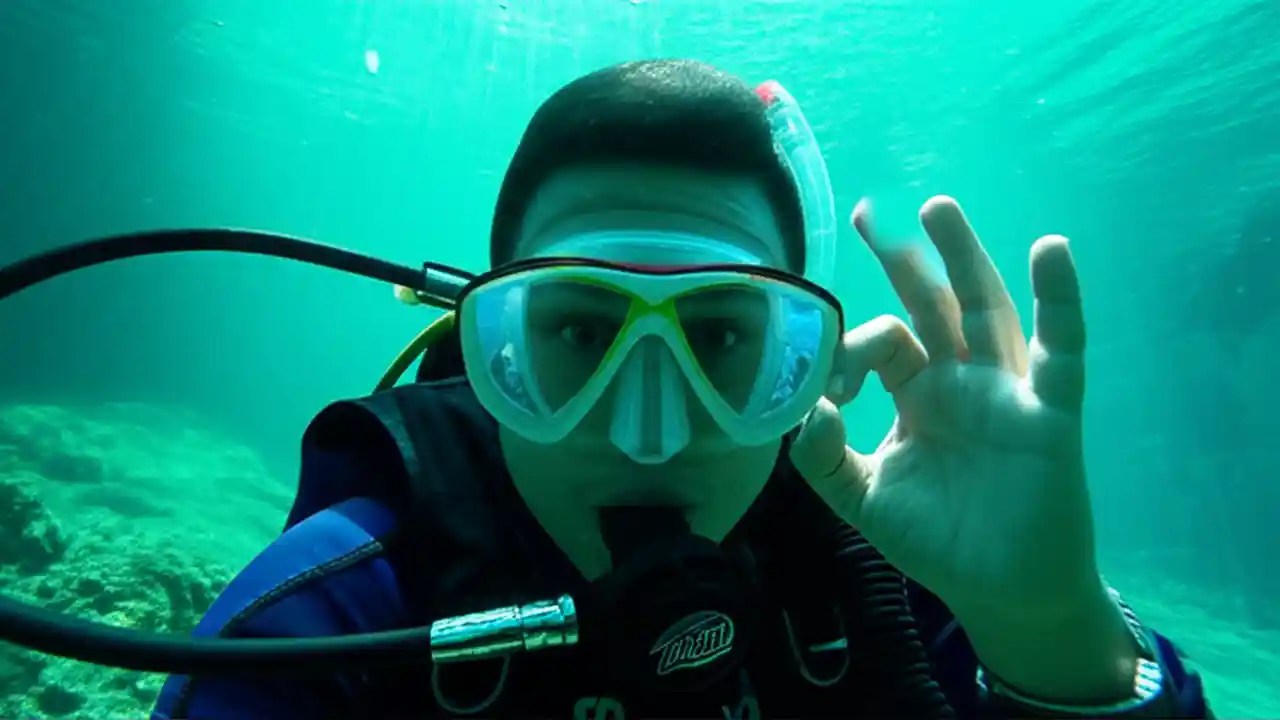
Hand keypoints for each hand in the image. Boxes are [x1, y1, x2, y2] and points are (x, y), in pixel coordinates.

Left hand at [792, 195, 1101, 623]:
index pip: (884, 341)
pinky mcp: (1049, 413)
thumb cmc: (937, 539)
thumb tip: (799, 406)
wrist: (1001, 591)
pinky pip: (1062, 351)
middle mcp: (961, 379)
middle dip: (903, 258)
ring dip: (964, 257)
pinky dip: (1061, 301)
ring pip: (986, 310)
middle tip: (868, 213)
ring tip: (937, 208)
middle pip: (932, 303)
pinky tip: (1051, 251)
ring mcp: (1007, 390)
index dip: (850, 350)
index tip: (830, 386)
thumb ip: (824, 457)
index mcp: (919, 392)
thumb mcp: (864, 497)